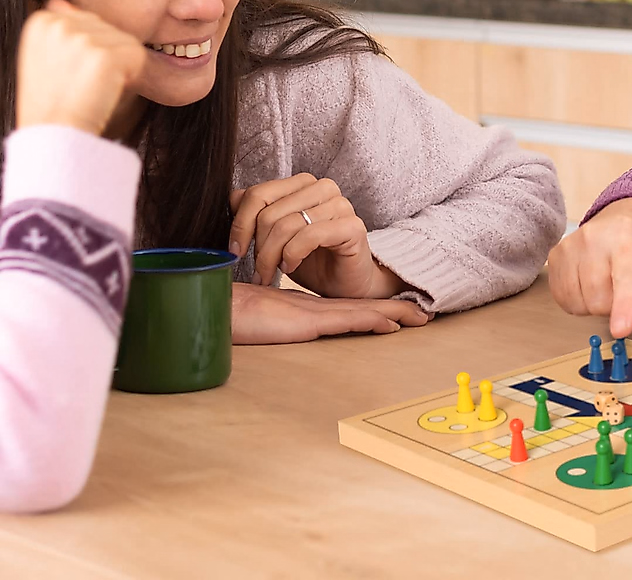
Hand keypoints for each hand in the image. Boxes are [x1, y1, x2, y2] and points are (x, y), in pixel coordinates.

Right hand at [16, 0, 146, 134]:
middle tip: (83, 84)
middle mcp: (59, 23)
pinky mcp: (104, 54)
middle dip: (106, 57)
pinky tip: (105, 90)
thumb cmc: (53, 102)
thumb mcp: (45, 57)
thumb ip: (58, 27)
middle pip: (110, 29)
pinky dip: (131, 76)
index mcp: (41, 21)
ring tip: (92, 88)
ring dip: (119, 68)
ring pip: (126, 43)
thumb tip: (58, 1)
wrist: (55, 133)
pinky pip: (138, 57)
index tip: (70, 75)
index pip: (90, 21)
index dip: (89, 53)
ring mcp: (81, 37)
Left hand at [228, 174, 401, 297]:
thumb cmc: (311, 260)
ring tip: (271, 274)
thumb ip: (257, 214)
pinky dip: (293, 254)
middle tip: (258, 271)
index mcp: (303, 184)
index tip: (234, 251)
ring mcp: (340, 204)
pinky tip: (291, 266)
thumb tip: (229, 199)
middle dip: (257, 248)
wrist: (345, 283)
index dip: (240, 224)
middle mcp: (323, 188)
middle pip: (269, 212)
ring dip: (272, 256)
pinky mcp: (352, 226)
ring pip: (286, 225)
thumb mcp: (276, 237)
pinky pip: (309, 236)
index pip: (258, 193)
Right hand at [231, 283, 428, 344]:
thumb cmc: (222, 318)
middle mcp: (312, 310)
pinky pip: (348, 319)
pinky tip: (392, 324)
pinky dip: (372, 320)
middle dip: (393, 310)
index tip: (396, 315)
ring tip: (421, 317)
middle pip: (361, 308)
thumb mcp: (250, 323)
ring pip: (363, 311)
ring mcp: (311, 313)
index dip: (371, 310)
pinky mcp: (307, 320)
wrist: (207, 312)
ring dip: (393, 314)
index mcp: (301, 312)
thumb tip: (257, 325)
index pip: (344, 310)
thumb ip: (262, 321)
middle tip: (422, 313)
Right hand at [547, 198, 631, 338]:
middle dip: (615, 306)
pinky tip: (590, 283)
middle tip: (624, 286)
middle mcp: (595, 237)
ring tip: (608, 281)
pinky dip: (579, 300)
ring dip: (596, 303)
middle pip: (599, 299)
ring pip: (579, 303)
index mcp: (630, 236)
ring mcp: (571, 245)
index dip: (624, 306)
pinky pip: (563, 298)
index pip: (626, 276)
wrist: (627, 215)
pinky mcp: (555, 255)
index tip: (621, 330)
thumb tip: (627, 308)